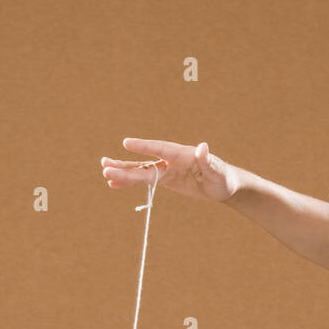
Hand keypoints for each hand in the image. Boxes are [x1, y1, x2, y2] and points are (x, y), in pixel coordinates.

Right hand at [100, 138, 236, 202]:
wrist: (223, 185)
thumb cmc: (222, 177)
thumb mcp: (217, 171)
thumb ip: (208, 160)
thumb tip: (202, 147)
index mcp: (182, 154)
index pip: (160, 149)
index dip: (144, 147)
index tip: (127, 143)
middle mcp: (171, 160)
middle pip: (145, 163)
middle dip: (126, 166)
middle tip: (105, 166)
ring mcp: (167, 169)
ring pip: (142, 171)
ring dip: (124, 173)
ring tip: (104, 173)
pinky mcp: (166, 179)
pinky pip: (146, 181)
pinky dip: (131, 183)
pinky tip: (116, 185)